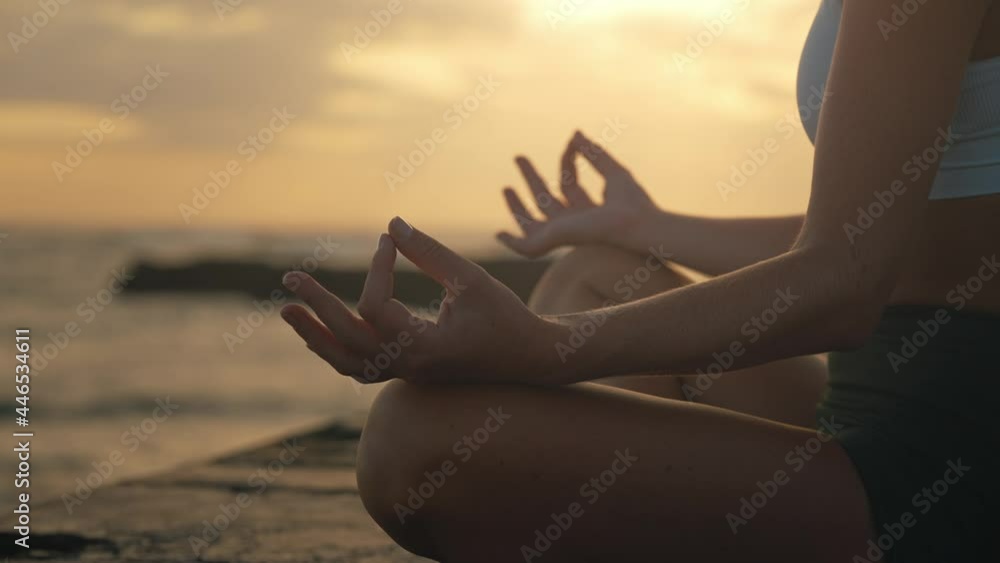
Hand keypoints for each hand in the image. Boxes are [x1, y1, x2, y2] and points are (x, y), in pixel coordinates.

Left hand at [280, 217, 564, 384]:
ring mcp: (408, 373)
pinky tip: (322, 328)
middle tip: (289, 278)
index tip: (385, 241)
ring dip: (316, 337)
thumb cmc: (507, 317)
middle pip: (346, 342)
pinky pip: (362, 367)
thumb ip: (429, 251)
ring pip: (347, 364)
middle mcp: (409, 366)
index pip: (375, 308)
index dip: (376, 268)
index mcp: (424, 348)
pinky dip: (337, 349)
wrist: (532, 358)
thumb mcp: (470, 279)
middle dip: (315, 308)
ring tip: (289, 311)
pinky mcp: (410, 371)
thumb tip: (391, 223)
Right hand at [496, 130, 657, 257]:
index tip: (572, 142)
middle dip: (532, 178)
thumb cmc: (633, 203)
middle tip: (518, 157)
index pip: (569, 182)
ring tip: (506, 187)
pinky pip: (527, 248)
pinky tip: (499, 234)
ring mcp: (563, 233)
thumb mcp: (612, 170)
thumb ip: (593, 153)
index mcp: (590, 208)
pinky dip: (512, 244)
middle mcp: (575, 223)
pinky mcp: (553, 241)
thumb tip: (575, 133)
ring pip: (533, 222)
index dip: (567, 160)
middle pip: (546, 200)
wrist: (634, 225)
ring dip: (517, 206)